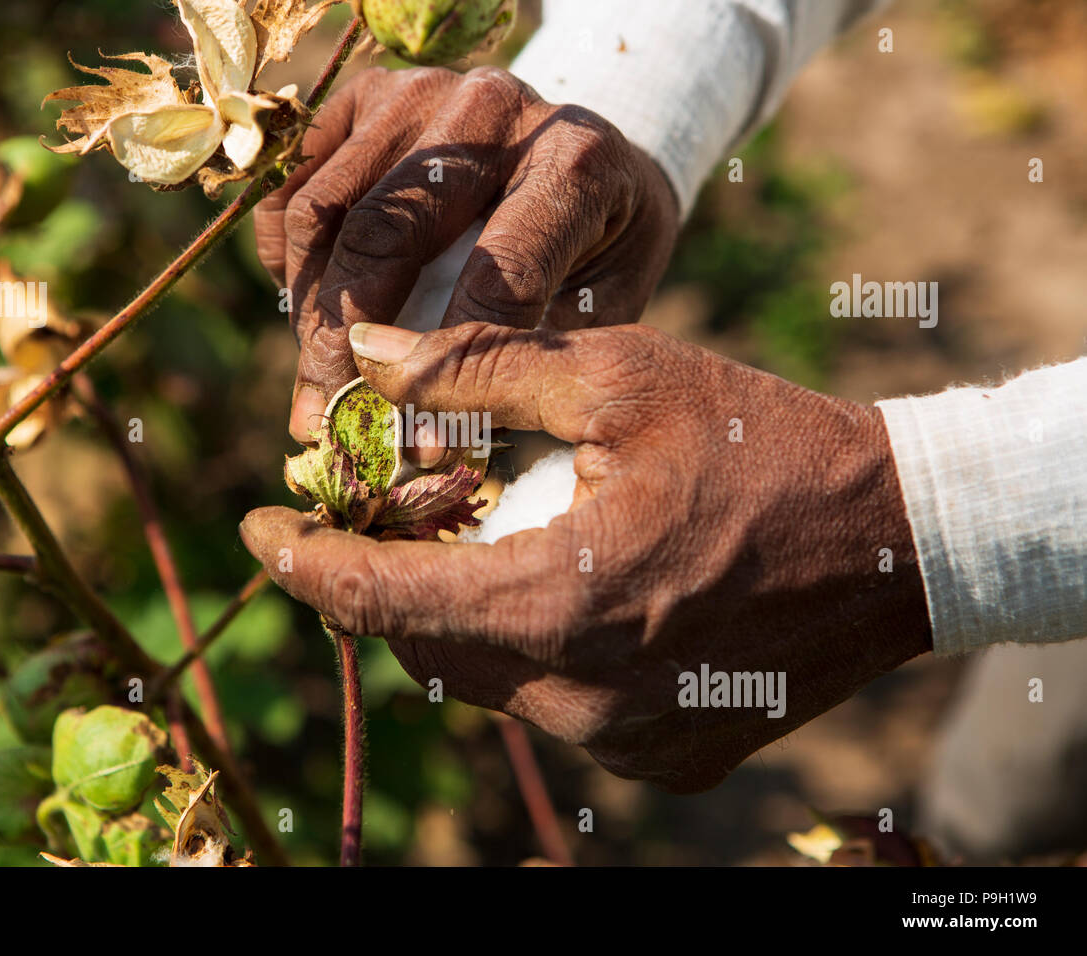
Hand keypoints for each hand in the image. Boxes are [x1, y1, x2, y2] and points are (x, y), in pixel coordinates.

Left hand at [240, 321, 933, 791]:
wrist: (898, 541)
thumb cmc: (759, 442)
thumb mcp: (617, 376)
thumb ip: (476, 370)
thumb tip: (361, 356)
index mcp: (556, 606)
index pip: (379, 600)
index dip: (304, 563)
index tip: (257, 528)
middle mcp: (577, 699)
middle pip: (426, 640)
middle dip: (392, 572)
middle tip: (402, 503)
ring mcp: (620, 743)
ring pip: (485, 676)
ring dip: (467, 605)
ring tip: (502, 531)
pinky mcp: (657, 761)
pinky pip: (550, 703)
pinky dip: (532, 644)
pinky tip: (571, 583)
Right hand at [254, 65, 678, 442]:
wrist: (590, 156)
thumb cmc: (599, 250)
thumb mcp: (602, 306)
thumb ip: (531, 360)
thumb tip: (424, 441)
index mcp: (574, 163)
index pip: (497, 278)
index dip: (451, 370)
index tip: (416, 441)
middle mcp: (493, 108)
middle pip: (387, 236)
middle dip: (348, 346)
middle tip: (328, 423)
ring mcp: (422, 89)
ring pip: (324, 212)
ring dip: (307, 312)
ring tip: (315, 383)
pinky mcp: (367, 94)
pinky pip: (296, 186)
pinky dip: (288, 260)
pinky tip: (307, 312)